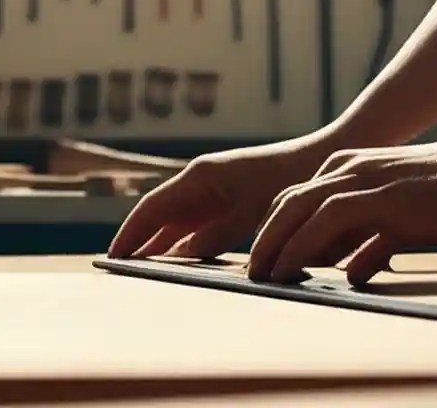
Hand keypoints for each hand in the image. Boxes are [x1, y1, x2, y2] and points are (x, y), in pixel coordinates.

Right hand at [107, 143, 325, 259]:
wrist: (323, 160)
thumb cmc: (290, 180)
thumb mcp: (254, 211)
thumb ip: (218, 234)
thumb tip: (184, 255)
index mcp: (199, 176)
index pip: (152, 208)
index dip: (131, 234)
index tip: (113, 258)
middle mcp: (200, 181)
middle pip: (159, 217)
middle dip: (139, 243)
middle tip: (118, 274)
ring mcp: (213, 192)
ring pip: (176, 224)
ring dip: (160, 247)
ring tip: (139, 275)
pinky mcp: (228, 202)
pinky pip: (197, 227)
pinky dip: (184, 246)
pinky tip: (177, 266)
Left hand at [246, 133, 436, 285]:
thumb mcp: (392, 203)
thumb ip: (366, 231)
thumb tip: (349, 269)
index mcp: (345, 168)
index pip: (291, 198)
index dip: (270, 230)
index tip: (260, 261)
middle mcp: (351, 173)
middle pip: (289, 205)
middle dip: (265, 241)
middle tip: (252, 273)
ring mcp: (373, 187)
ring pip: (311, 214)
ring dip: (286, 247)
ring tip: (272, 277)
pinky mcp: (398, 207)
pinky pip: (352, 231)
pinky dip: (334, 254)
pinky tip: (327, 275)